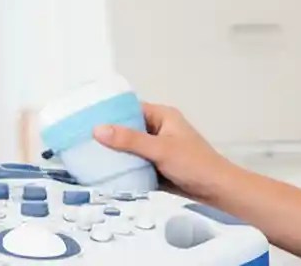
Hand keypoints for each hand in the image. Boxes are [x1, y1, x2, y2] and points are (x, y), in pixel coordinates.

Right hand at [93, 103, 241, 202]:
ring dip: (115, 154)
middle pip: (128, 129)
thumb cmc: (195, 164)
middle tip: (83, 140)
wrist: (216, 190)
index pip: (131, 109)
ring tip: (89, 155)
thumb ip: (130, 140)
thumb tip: (99, 129)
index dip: (110, 113)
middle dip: (109, 136)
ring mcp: (157, 149)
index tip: (87, 118)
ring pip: (130, 149)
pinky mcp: (156, 166)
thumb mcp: (160, 149)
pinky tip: (106, 172)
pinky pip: (135, 164)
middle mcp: (159, 130)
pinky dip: (124, 168)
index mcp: (162, 116)